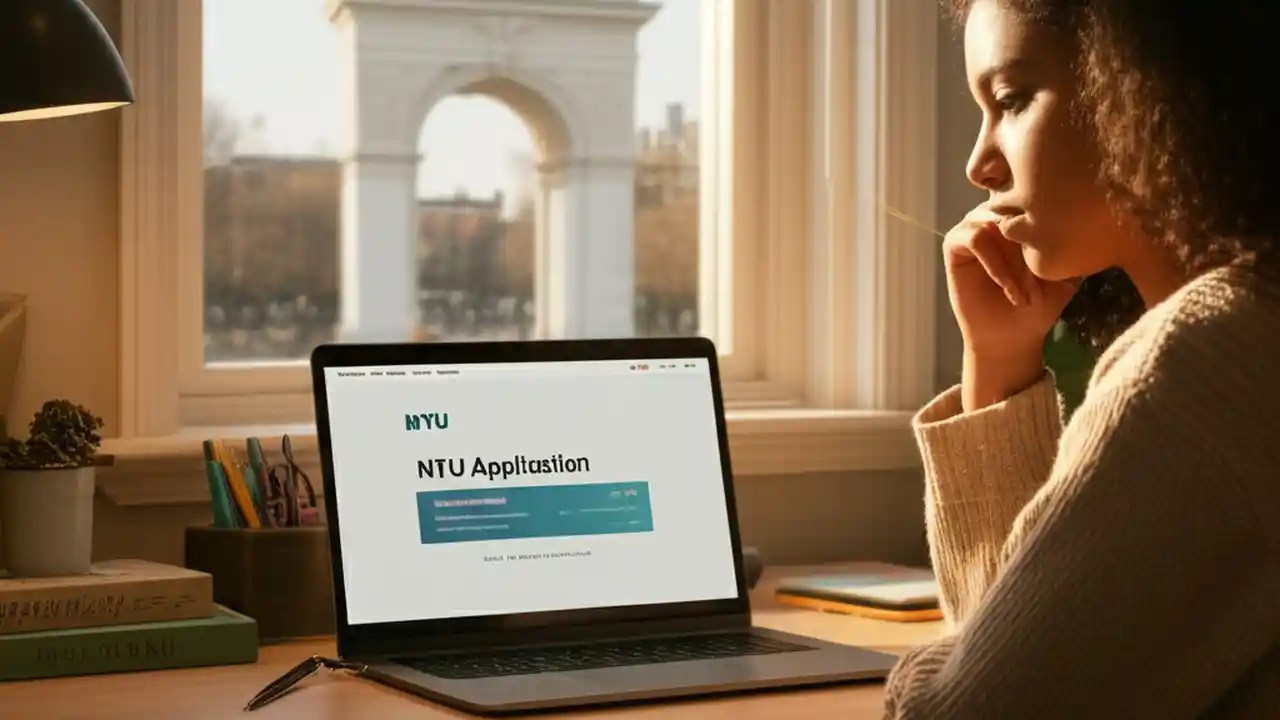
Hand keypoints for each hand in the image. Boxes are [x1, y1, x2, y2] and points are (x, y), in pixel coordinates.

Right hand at [942, 204, 1079, 410]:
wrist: (1015, 335)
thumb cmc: (1042, 301)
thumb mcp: (1068, 268)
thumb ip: (1078, 242)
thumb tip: (1099, 217)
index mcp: (1024, 214)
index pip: (1039, 197)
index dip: (1054, 226)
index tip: (1064, 263)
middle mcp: (997, 214)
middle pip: (1018, 208)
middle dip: (1034, 248)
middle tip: (1044, 283)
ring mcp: (974, 225)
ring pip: (998, 223)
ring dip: (1016, 261)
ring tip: (1026, 292)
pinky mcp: (955, 244)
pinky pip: (976, 238)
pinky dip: (997, 265)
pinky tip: (1011, 289)